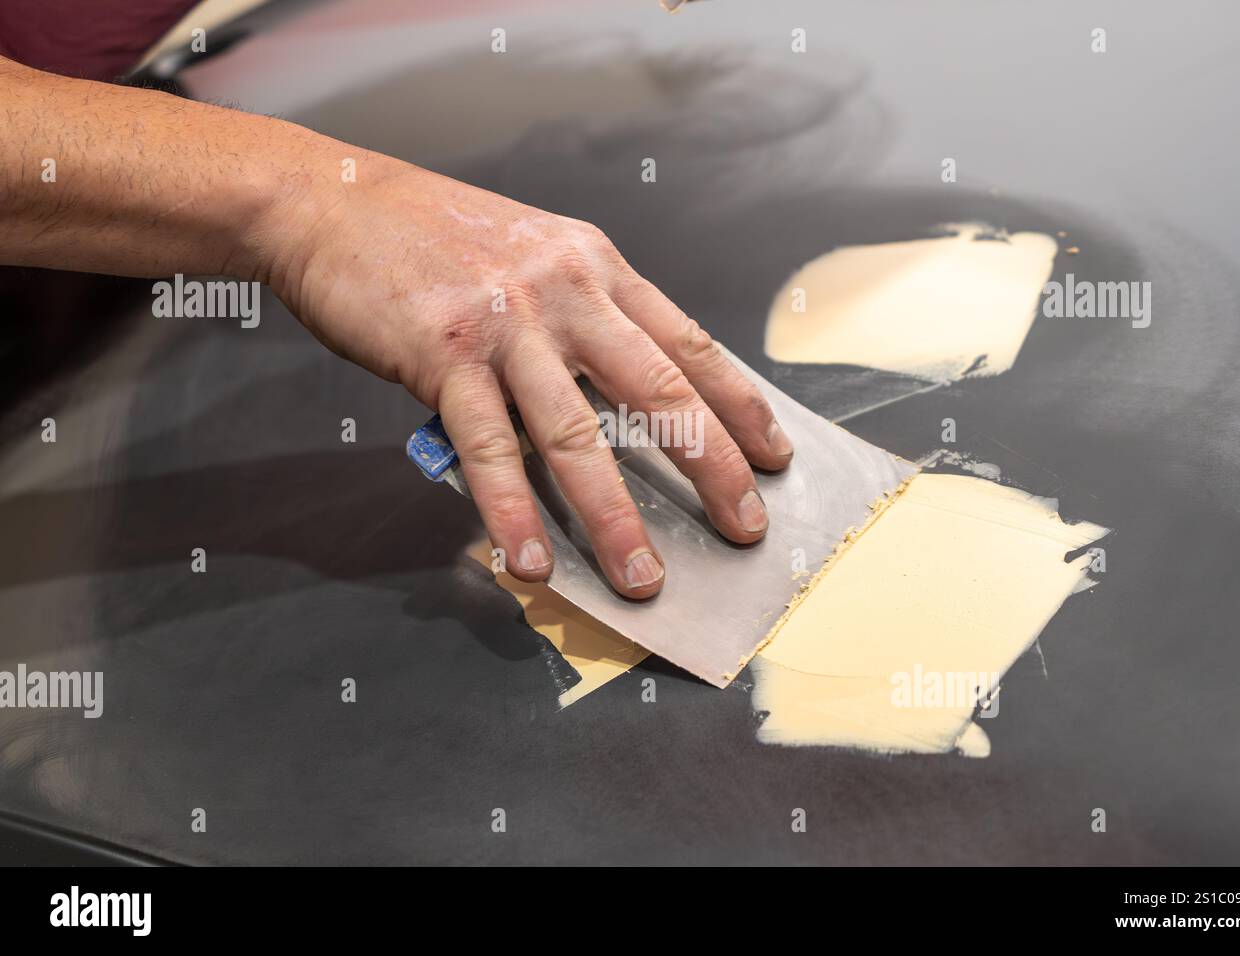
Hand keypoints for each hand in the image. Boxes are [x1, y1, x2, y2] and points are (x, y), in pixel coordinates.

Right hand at [259, 157, 793, 597]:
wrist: (334, 199)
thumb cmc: (435, 236)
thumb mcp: (536, 253)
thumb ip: (583, 314)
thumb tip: (621, 391)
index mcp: (596, 268)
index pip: (690, 342)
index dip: (740, 405)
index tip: (774, 455)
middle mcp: (567, 291)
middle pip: (660, 389)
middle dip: (712, 467)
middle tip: (745, 527)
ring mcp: (507, 324)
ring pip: (579, 433)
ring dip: (615, 517)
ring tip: (641, 578)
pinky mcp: (444, 355)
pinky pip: (489, 449)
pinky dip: (513, 511)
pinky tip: (531, 561)